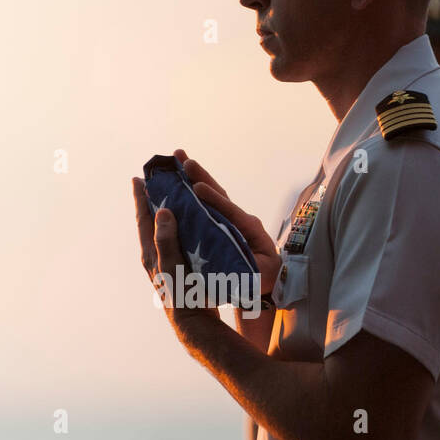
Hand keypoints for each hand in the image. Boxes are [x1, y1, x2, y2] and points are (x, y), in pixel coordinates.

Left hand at [131, 175, 218, 328]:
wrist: (194, 322)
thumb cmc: (181, 294)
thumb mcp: (172, 265)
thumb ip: (165, 239)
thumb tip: (162, 212)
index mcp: (150, 253)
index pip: (143, 219)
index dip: (140, 198)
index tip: (137, 179)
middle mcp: (156, 256)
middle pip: (152, 222)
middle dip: (153, 202)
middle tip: (156, 182)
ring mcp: (167, 262)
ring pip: (165, 231)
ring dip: (168, 213)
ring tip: (174, 197)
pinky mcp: (180, 268)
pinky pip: (178, 241)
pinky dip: (181, 228)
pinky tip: (192, 225)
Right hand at [172, 148, 280, 296]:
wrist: (263, 284)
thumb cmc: (260, 279)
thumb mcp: (257, 271)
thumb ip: (246, 260)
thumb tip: (232, 248)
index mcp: (248, 228)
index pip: (229, 210)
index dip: (214, 198)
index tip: (198, 187)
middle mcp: (238, 219)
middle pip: (217, 194)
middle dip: (199, 175)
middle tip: (182, 156)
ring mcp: (228, 220)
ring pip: (210, 195)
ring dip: (194, 177)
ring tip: (178, 159)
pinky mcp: (219, 224)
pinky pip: (204, 205)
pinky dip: (190, 192)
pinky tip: (175, 183)